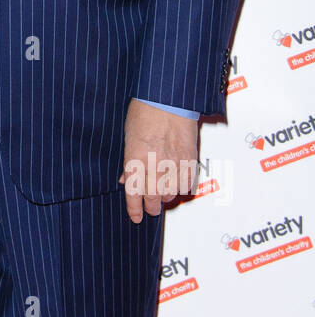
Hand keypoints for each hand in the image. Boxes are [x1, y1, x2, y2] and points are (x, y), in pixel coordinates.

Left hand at [119, 99, 197, 223]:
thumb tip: (126, 179)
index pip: (134, 194)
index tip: (136, 217)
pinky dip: (183, 188)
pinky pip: (188, 184)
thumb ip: (129, 162)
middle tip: (150, 209)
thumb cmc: (144, 112)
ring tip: (163, 192)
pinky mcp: (190, 160)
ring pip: (172, 195)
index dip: (135, 209)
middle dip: (151, 207)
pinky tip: (177, 183)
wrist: (168, 98)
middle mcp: (155, 165)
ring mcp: (175, 164)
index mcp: (136, 160)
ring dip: (166, 196)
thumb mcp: (128, 138)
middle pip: (154, 199)